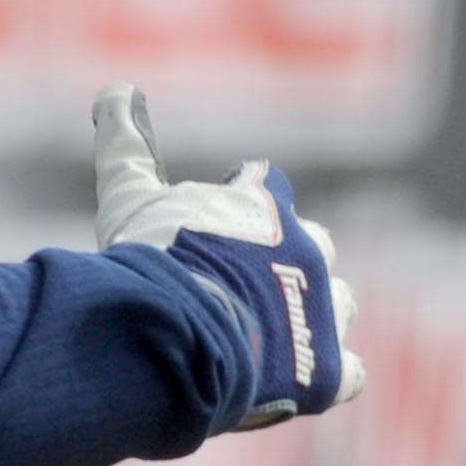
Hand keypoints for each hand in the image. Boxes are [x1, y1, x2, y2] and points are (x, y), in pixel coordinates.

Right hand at [91, 81, 363, 429]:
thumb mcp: (126, 197)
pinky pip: (349, 370)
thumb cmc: (149, 261)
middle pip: (314, 241)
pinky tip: (298, 377)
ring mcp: (323, 309)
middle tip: (246, 280)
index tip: (225, 211)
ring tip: (271, 332)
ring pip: (337, 301)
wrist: (180, 337)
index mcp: (261, 205)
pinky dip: (328, 372)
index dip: (245, 197)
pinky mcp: (329, 369)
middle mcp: (306, 248)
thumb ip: (125, 146)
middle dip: (291, 256)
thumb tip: (116, 88)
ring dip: (314, 311)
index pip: (265, 183)